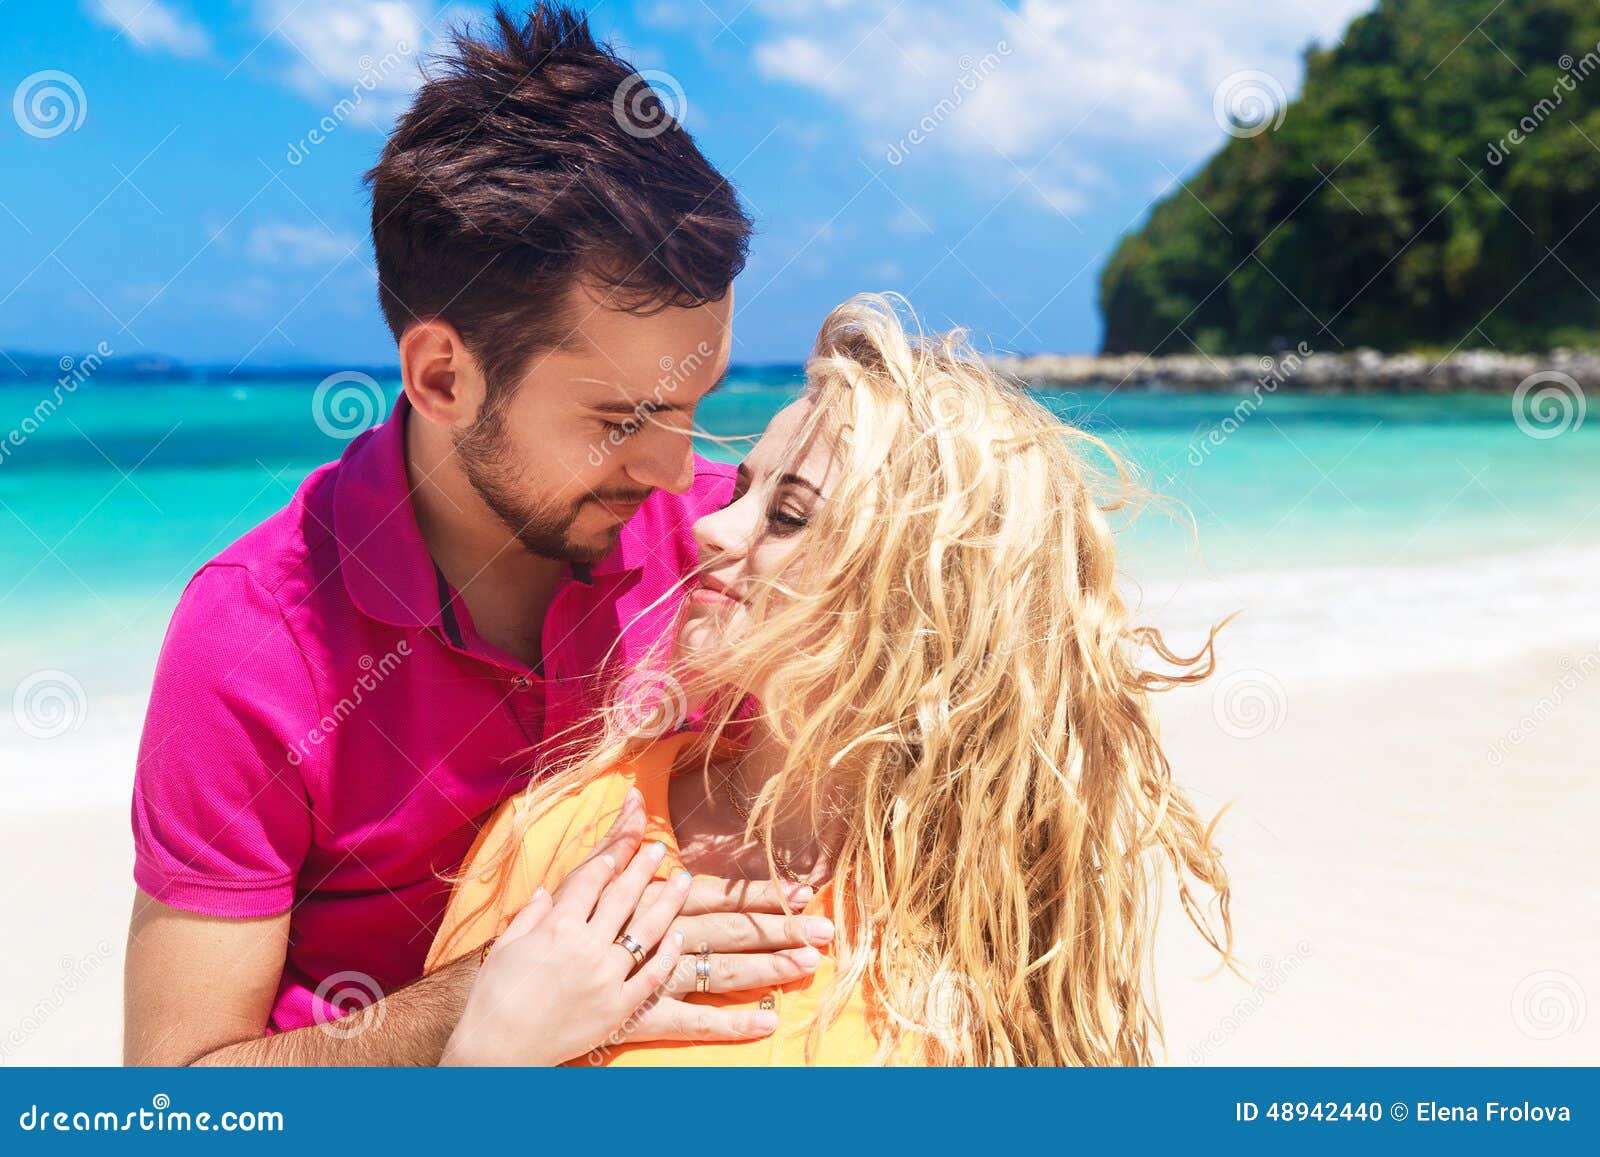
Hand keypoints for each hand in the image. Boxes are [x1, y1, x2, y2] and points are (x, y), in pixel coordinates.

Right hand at [441, 788, 690, 1065]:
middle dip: (644, 867)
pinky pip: (651, 977)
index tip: (621, 851)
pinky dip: (667, 956)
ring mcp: (606, 977)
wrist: (497, 1050)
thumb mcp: (505, 947)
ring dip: (669, 901)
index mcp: (557, 926)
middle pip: (624, 897)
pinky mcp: (617, 1008)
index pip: (591, 882)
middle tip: (661, 848)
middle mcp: (586, 946)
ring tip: (685, 880)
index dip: (607, 863)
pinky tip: (678, 937)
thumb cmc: (493, 997)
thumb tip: (546, 892)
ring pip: (647, 931)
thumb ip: (530, 916)